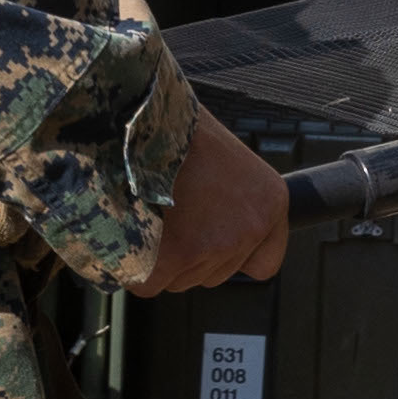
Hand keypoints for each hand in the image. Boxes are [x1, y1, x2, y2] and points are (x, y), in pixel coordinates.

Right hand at [135, 111, 290, 294]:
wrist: (140, 115)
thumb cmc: (175, 129)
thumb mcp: (225, 161)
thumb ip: (229, 201)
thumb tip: (211, 227)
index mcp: (270, 201)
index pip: (264, 262)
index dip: (231, 256)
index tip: (210, 245)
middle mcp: (250, 227)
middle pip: (214, 274)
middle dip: (187, 256)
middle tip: (165, 219)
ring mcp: (214, 246)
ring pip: (180, 280)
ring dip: (158, 260)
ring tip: (146, 216)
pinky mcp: (173, 259)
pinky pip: (147, 283)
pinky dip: (130, 266)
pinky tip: (127, 231)